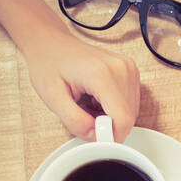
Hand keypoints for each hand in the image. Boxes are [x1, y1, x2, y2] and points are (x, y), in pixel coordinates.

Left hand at [22, 22, 141, 142]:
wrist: (50, 43)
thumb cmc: (49, 64)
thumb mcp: (53, 98)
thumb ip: (75, 121)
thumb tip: (95, 137)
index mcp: (102, 74)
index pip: (123, 119)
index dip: (111, 136)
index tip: (93, 135)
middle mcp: (120, 68)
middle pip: (129, 117)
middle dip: (109, 127)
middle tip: (86, 117)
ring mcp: (128, 67)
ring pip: (131, 112)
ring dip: (112, 118)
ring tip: (89, 106)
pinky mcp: (130, 70)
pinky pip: (130, 102)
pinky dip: (115, 108)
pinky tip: (97, 100)